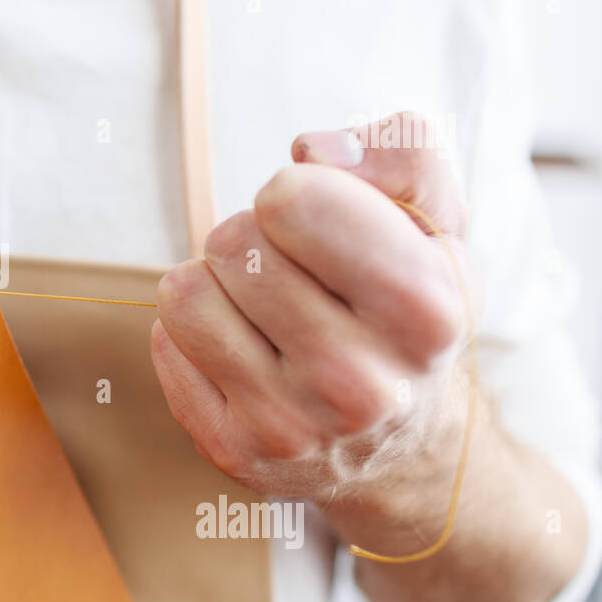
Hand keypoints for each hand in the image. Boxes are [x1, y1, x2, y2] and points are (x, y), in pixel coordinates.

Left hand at [151, 112, 476, 505]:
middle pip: (231, 240)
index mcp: (424, 311)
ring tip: (262, 308)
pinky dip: (191, 334)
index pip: (291, 200)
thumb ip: (403, 154)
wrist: (401, 444)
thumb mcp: (436, 225)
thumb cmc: (404, 311)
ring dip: (214, 283)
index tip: (318, 222)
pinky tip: (242, 353)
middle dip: (252, 237)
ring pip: (186, 292)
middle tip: (292, 274)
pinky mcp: (233, 451)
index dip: (295, 192)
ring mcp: (292, 426)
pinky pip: (165, 343)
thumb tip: (316, 150)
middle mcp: (361, 383)